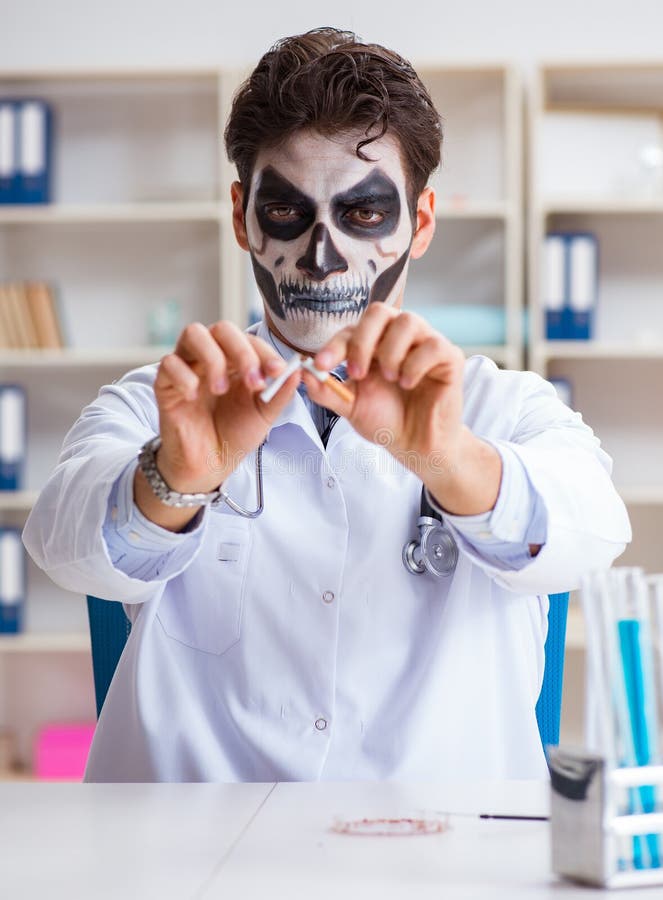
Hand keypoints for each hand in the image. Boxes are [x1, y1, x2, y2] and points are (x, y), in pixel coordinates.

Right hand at [152, 321, 299, 494]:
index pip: (249, 339)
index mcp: (236, 360)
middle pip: (222, 328)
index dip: (264, 352)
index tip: (278, 371)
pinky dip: (184, 377)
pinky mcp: (165, 383)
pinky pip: (168, 363)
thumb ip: (280, 392)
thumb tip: (299, 369)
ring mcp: (187, 367)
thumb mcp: (265, 415)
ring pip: (193, 333)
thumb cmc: (235, 434)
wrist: (210, 463)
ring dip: (213, 358)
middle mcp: (211, 357)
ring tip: (221, 389)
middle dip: (241, 351)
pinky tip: (194, 398)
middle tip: (253, 382)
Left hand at [302, 305, 501, 515]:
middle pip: (379, 311)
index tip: (320, 365)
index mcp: (374, 344)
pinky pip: (433, 345)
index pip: (352, 329)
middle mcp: (399, 337)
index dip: (335, 345)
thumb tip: (302, 373)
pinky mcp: (449, 357)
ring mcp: (425, 344)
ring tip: (390, 379)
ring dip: (391, 352)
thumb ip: (327, 391)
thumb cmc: (386, 421)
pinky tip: (408, 384)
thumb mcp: (351, 407)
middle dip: (362, 340)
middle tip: (357, 373)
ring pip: (408, 321)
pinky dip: (415, 364)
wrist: (415, 446)